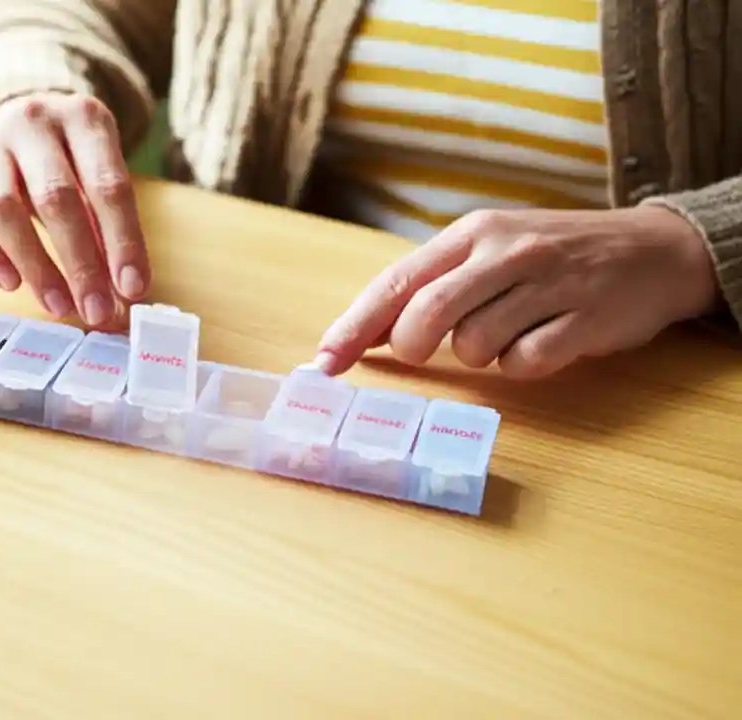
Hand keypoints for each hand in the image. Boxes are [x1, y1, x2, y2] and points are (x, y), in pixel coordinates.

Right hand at [0, 92, 148, 326]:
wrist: (18, 118)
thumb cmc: (70, 159)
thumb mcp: (99, 175)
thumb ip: (110, 227)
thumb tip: (123, 294)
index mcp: (83, 118)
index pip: (107, 184)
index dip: (123, 241)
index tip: (132, 289)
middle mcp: (32, 121)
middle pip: (55, 197)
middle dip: (80, 263)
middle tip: (95, 311)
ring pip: (1, 207)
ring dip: (34, 265)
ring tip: (58, 305)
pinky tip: (9, 283)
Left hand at [314, 207, 718, 378]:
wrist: (655, 249)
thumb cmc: (555, 256)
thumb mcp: (489, 252)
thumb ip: (430, 287)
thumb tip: (364, 335)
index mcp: (471, 234)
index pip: (396, 283)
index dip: (353, 326)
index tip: (323, 364)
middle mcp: (504, 252)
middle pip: (425, 315)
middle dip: (413, 347)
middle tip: (427, 351)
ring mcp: (547, 284)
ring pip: (474, 347)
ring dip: (480, 356)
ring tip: (510, 330)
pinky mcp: (584, 318)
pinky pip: (525, 363)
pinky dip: (523, 365)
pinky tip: (543, 340)